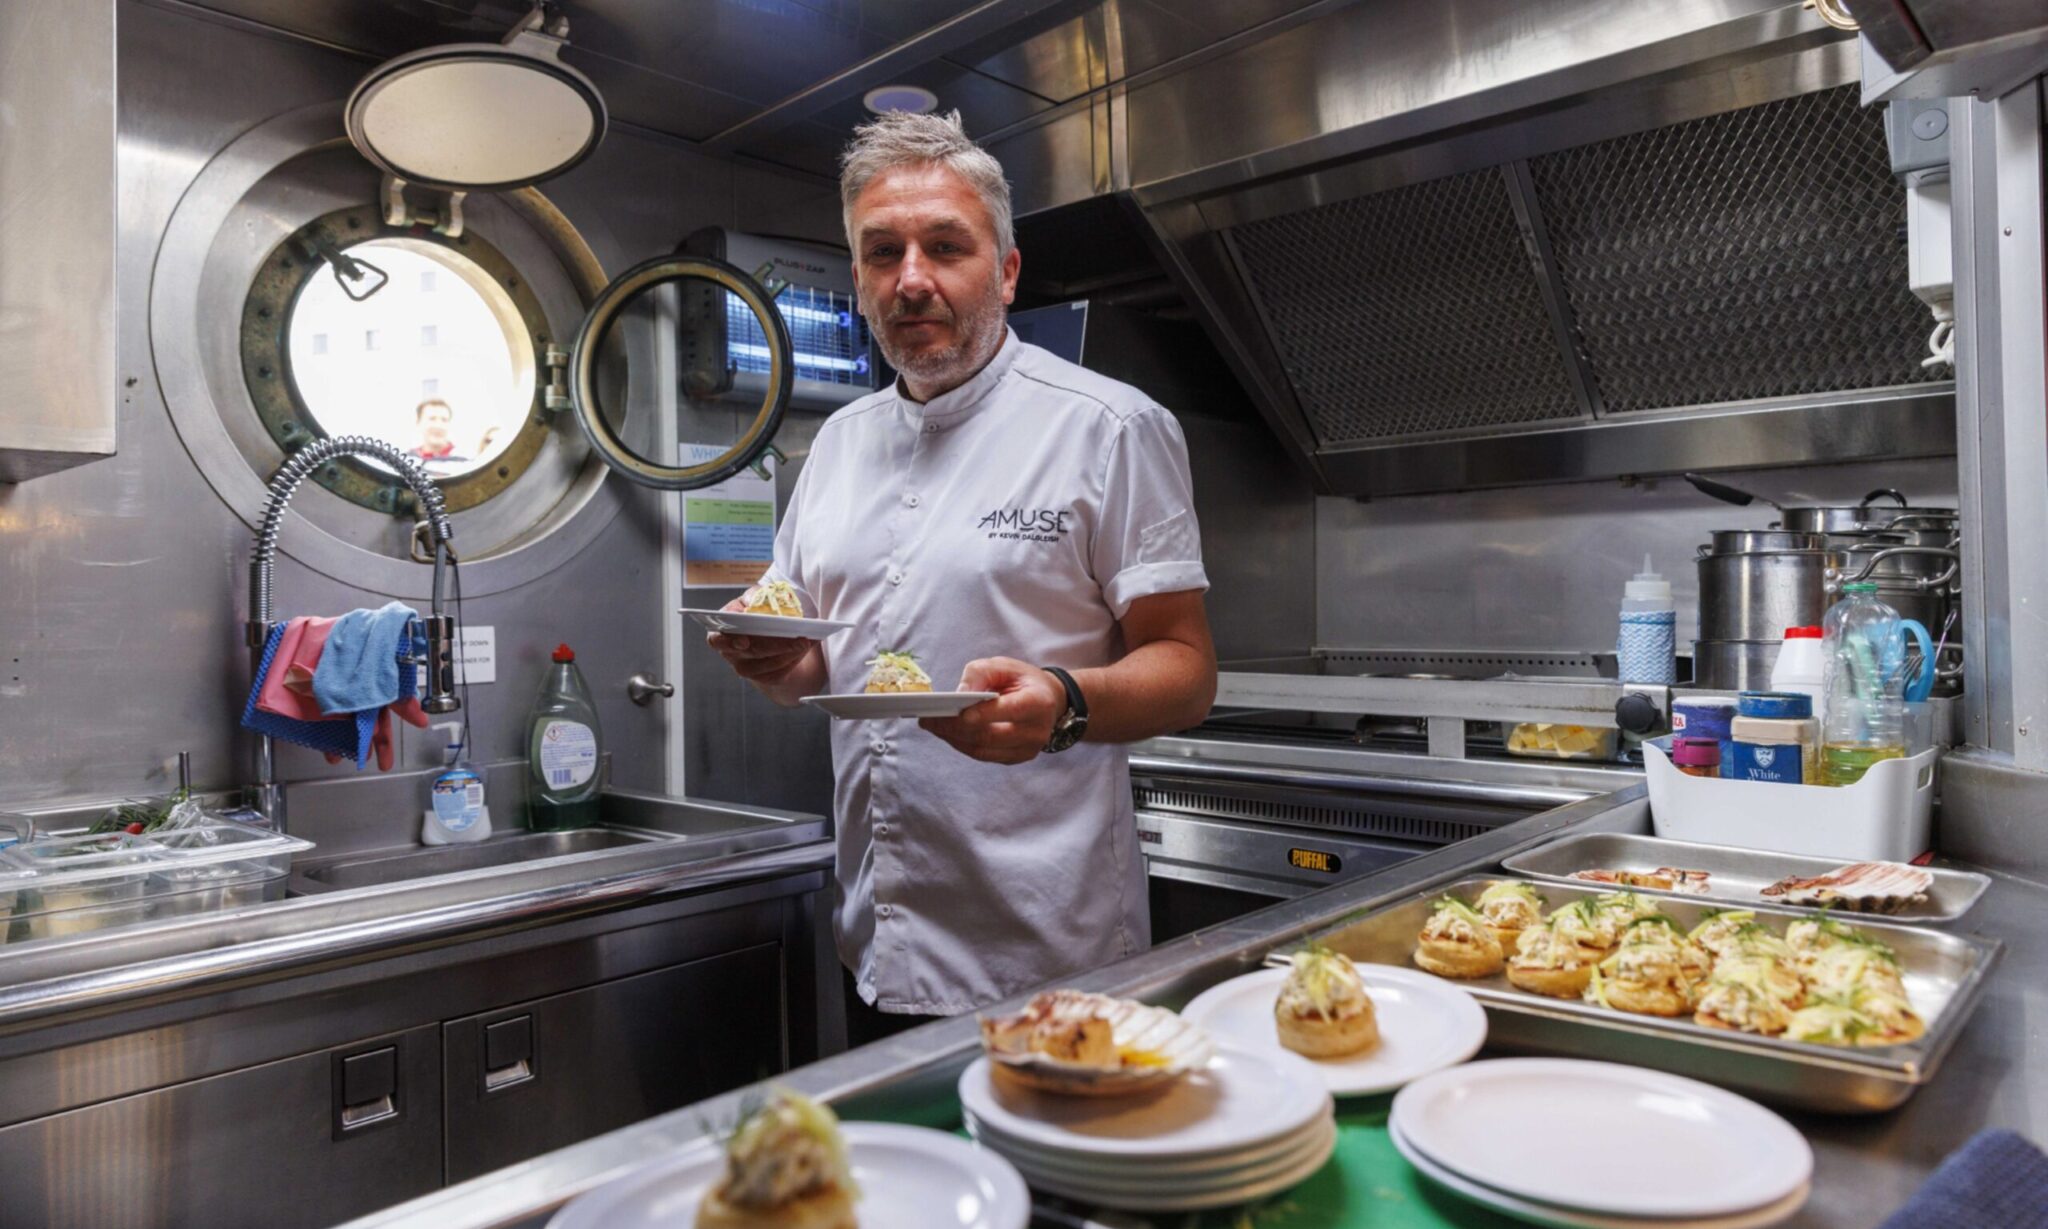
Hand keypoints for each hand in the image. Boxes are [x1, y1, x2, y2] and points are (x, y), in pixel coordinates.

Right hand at [706, 597, 814, 684]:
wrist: (771, 632)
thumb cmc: (760, 611)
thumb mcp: (756, 597)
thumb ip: (755, 595)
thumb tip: (757, 599)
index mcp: (723, 630)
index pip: (717, 639)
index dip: (728, 641)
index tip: (745, 641)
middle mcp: (730, 652)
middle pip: (751, 652)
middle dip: (776, 645)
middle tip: (798, 638)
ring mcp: (745, 667)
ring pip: (766, 665)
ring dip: (788, 653)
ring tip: (806, 642)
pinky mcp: (763, 677)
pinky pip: (777, 673)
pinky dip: (793, 661)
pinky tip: (804, 649)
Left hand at [919, 657, 1064, 764]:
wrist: (1048, 700)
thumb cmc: (1022, 680)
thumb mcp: (1004, 665)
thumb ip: (980, 673)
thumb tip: (959, 693)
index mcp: (1038, 702)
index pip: (1010, 710)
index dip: (983, 713)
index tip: (956, 711)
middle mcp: (1036, 731)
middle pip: (991, 736)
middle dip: (955, 728)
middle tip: (928, 719)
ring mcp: (1027, 749)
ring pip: (983, 750)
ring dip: (953, 738)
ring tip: (931, 725)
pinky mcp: (1016, 758)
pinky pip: (983, 755)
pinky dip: (962, 744)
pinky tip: (946, 733)